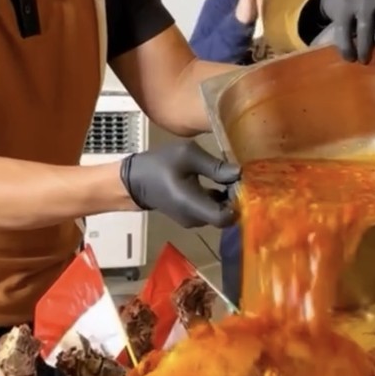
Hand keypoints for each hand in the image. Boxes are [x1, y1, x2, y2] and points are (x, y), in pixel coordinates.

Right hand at [119, 141, 239, 228]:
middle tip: (235, 176)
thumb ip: (214, 165)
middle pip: (226, 216)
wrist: (134, 180)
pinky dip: (218, 199)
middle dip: (234, 198)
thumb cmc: (160, 165)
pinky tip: (218, 182)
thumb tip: (239, 173)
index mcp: (193, 205)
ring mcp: (192, 220)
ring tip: (226, 176)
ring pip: (219, 213)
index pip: (226, 217)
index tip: (239, 182)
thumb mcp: (187, 155)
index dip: (238, 202)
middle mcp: (195, 218)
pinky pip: (211, 211)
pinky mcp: (191, 216)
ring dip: (227, 197)